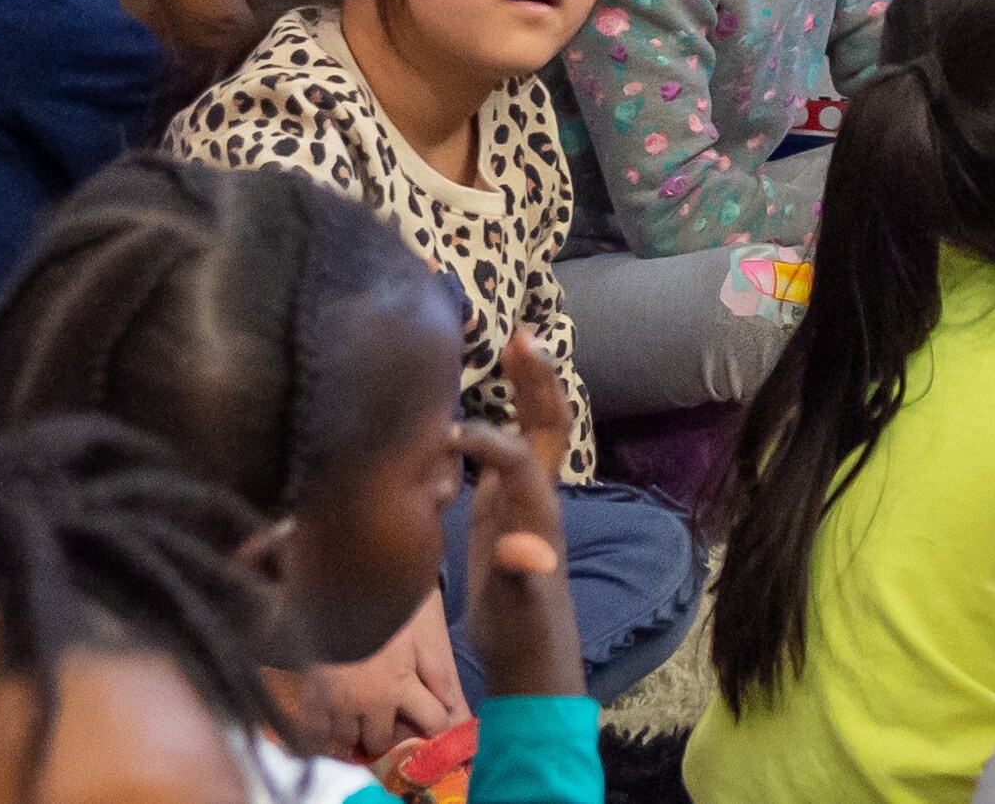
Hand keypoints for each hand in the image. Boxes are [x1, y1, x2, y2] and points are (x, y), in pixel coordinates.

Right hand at [281, 591, 463, 760]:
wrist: (344, 580)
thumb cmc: (390, 603)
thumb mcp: (426, 634)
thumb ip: (440, 675)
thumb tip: (458, 712)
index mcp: (398, 688)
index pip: (430, 724)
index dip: (435, 723)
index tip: (430, 718)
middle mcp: (365, 702)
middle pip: (379, 741)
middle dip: (388, 735)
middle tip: (390, 720)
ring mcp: (334, 700)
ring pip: (344, 740)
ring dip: (354, 736)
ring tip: (360, 721)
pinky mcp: (310, 690)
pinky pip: (314, 728)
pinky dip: (323, 732)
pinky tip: (332, 722)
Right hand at [460, 339, 583, 699]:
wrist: (531, 657)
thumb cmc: (523, 632)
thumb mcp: (518, 609)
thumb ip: (522, 577)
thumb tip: (527, 550)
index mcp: (539, 513)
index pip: (518, 456)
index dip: (489, 439)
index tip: (450, 436)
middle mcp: (536, 497)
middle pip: (545, 426)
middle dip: (536, 382)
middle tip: (521, 336)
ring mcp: (522, 500)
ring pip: (530, 433)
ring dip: (525, 390)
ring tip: (512, 346)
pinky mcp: (503, 510)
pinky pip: (505, 454)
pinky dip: (496, 423)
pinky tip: (474, 404)